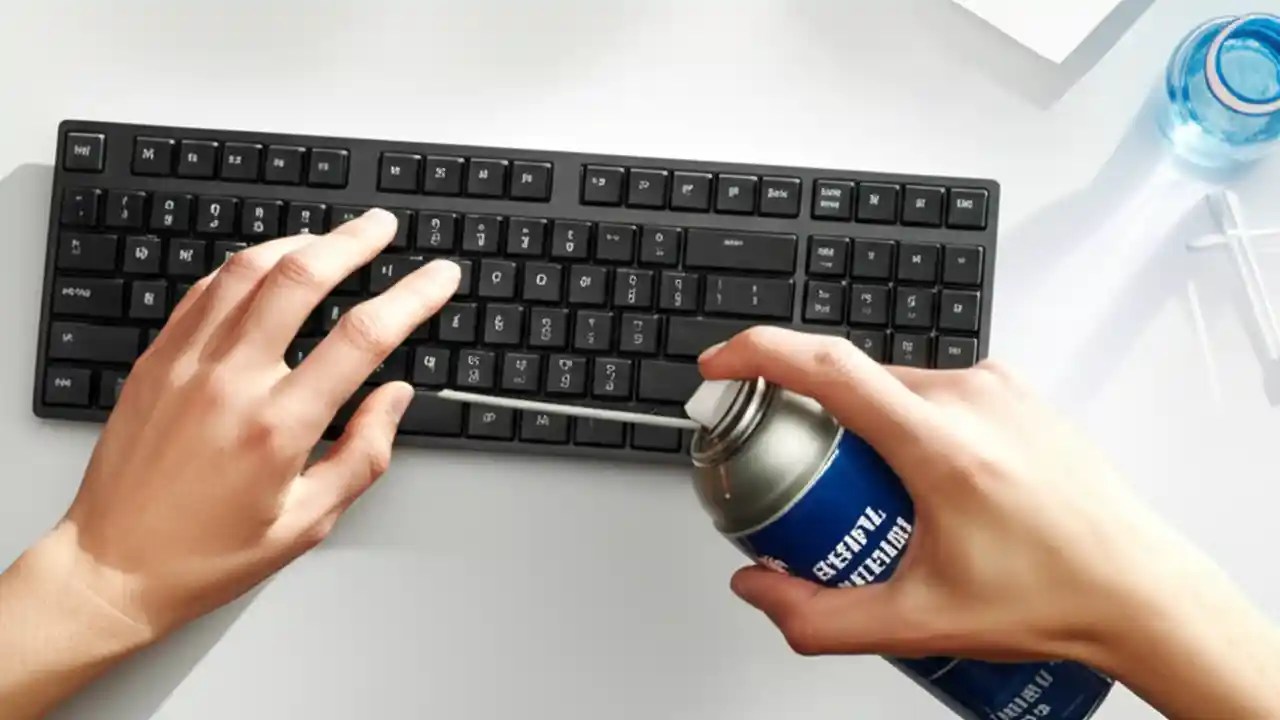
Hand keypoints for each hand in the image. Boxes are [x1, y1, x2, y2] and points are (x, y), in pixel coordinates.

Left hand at [53, 209, 458, 636]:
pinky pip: (203, 292)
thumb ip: (362, 455)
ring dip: (298, 243)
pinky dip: (243, 267)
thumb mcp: (307, 522)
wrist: (110, 567)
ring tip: (330, 238)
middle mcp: (231, 383)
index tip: (439, 277)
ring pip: (247, 271)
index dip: (412, 297)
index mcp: (279, 427)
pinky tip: (265, 266)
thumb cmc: (207, 556)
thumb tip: (394, 396)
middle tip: (383, 227)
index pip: (363, 338)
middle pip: (302, 279)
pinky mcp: (154, 361)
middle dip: (354, 242)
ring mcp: (186, 365)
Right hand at [698, 327, 1279, 717]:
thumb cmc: (1054, 598)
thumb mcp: (918, 622)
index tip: (721, 363)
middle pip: (852, 384)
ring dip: (865, 430)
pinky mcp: (1016, 394)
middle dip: (812, 425)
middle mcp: (971, 399)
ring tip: (886, 501)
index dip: (758, 354)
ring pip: (894, 387)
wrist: (1140, 592)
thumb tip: (759, 587)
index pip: (828, 367)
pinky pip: (934, 391)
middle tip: (812, 486)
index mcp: (941, 445)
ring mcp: (999, 390)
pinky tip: (930, 488)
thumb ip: (818, 616)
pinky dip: (907, 426)